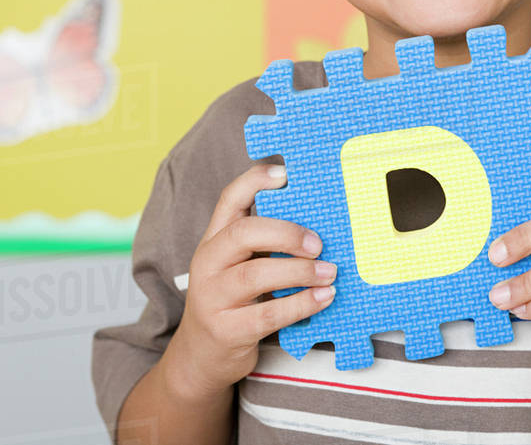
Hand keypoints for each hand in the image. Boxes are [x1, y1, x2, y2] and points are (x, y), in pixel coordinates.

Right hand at [168, 163, 336, 399]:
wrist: (201, 357)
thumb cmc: (232, 302)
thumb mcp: (238, 266)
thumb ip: (264, 245)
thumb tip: (319, 225)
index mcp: (214, 240)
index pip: (229, 200)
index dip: (255, 181)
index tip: (285, 173)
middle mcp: (208, 264)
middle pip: (243, 234)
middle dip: (286, 233)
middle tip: (318, 243)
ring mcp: (214, 298)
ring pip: (255, 275)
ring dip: (299, 271)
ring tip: (329, 272)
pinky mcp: (227, 330)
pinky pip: (268, 314)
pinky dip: (301, 304)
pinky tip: (323, 297)